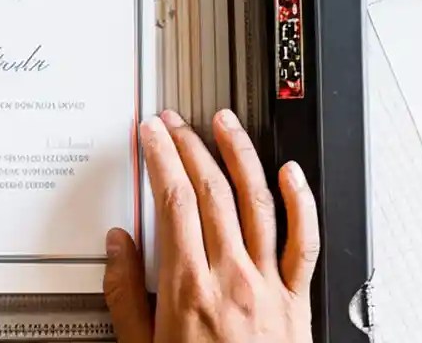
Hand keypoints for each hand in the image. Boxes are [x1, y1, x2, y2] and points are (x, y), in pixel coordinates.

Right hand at [103, 110, 320, 342]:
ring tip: (226, 124)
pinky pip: (303, 241)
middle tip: (176, 123)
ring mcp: (268, 285)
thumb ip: (124, 294)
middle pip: (212, 191)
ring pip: (258, 202)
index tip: (152, 135)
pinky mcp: (296, 299)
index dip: (161, 158)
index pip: (174, 201)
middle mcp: (232, 277)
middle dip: (190, 147)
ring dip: (240, 155)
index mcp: (189, 287)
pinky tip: (291, 173)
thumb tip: (117, 246)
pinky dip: (301, 201)